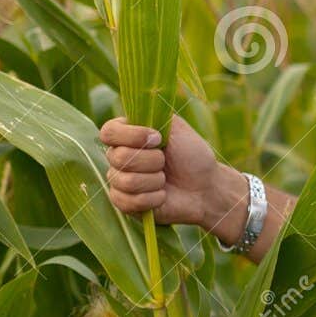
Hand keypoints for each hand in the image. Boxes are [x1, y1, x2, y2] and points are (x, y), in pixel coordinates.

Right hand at [99, 113, 237, 235]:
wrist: (207, 187)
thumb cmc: (192, 155)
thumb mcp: (177, 128)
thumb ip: (154, 115)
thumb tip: (134, 113)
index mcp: (127, 135)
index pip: (108, 132)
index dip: (132, 136)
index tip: (158, 139)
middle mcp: (118, 156)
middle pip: (119, 157)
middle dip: (153, 160)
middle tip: (166, 163)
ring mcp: (119, 181)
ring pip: (126, 181)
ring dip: (155, 180)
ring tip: (166, 179)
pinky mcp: (125, 204)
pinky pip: (128, 201)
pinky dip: (153, 198)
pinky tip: (163, 195)